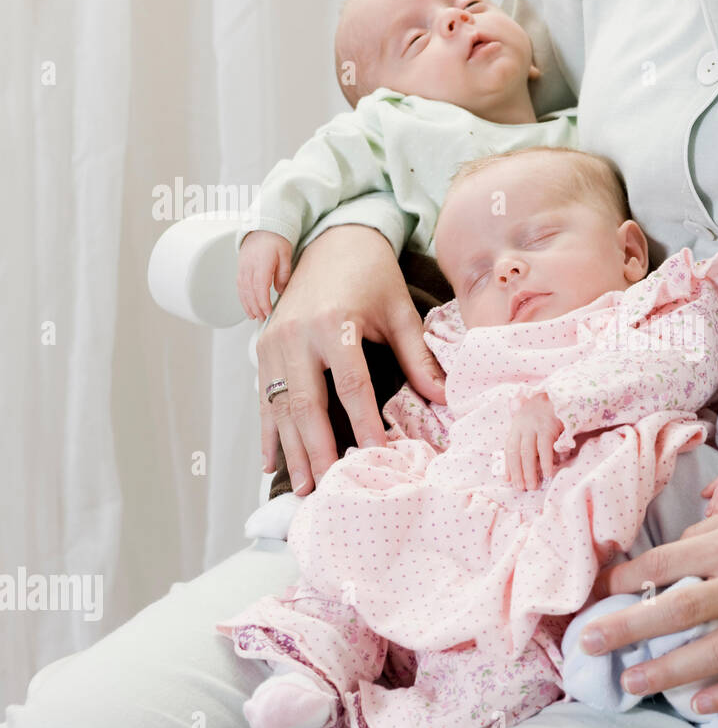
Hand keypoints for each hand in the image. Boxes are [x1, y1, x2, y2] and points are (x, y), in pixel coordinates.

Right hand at [237, 231, 292, 320]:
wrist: (263, 227)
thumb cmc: (276, 239)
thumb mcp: (286, 254)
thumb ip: (283, 273)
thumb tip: (281, 290)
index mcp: (261, 263)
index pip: (260, 287)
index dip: (263, 302)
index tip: (267, 312)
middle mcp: (249, 266)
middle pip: (249, 291)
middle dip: (255, 307)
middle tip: (262, 318)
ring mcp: (242, 267)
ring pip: (242, 289)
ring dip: (247, 304)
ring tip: (253, 316)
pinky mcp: (240, 268)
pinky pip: (239, 285)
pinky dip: (242, 297)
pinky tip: (247, 305)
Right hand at [256, 225, 445, 494]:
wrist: (332, 240)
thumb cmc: (371, 275)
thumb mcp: (400, 312)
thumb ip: (419, 357)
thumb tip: (444, 399)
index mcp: (333, 323)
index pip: (350, 386)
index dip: (363, 424)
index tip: (376, 456)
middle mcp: (296, 334)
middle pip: (305, 403)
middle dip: (316, 450)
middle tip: (327, 488)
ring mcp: (273, 341)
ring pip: (278, 406)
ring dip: (291, 450)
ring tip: (302, 487)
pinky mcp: (262, 347)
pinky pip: (262, 396)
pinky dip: (268, 431)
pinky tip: (272, 462)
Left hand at [505, 393, 562, 489]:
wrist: (558, 396)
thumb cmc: (542, 413)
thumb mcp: (528, 423)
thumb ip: (521, 440)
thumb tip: (513, 464)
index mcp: (516, 427)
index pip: (509, 449)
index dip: (508, 466)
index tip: (509, 481)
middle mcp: (522, 427)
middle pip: (516, 452)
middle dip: (518, 472)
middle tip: (521, 488)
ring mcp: (535, 427)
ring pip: (528, 452)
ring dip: (529, 471)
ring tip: (532, 486)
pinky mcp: (548, 427)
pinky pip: (545, 448)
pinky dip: (545, 462)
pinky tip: (547, 473)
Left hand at [580, 447, 717, 712]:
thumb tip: (686, 530)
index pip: (667, 561)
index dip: (626, 575)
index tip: (598, 588)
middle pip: (674, 610)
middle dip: (624, 627)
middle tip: (587, 642)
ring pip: (710, 653)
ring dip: (664, 670)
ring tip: (629, 680)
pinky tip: (700, 705)